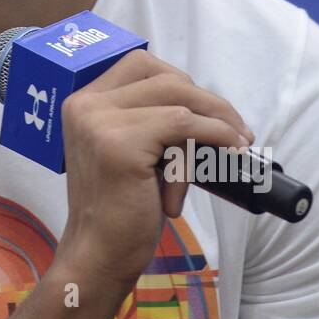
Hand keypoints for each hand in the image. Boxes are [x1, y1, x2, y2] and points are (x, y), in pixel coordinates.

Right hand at [56, 49, 254, 287]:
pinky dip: (215, 136)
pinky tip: (227, 154)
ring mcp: (98, 122)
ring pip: (178, 97)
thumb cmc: (120, 208)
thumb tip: (207, 105)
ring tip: (226, 155)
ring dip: (214, 124)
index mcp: (82, 102)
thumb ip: (148, 120)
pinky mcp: (119, 143)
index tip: (208, 110)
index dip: (180, 81)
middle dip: (208, 102)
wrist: (100, 254)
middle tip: (236, 132)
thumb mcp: (129, 151)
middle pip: (164, 77)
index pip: (139, 64)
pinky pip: (184, 124)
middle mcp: (84, 105)